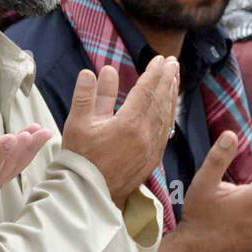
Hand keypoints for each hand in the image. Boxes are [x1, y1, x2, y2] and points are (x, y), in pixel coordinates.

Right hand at [60, 56, 179, 207]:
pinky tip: (168, 109)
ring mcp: (152, 148)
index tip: (160, 59)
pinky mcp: (152, 159)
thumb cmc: (80, 158)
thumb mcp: (77, 124)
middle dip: (167, 80)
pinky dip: (168, 115)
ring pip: (166, 117)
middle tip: (172, 63)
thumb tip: (90, 73)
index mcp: (129, 124)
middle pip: (161, 101)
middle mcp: (146, 135)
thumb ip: (86, 96)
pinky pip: (165, 132)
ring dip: (171, 96)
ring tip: (173, 81)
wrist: (87, 193)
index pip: (146, 91)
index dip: (154, 73)